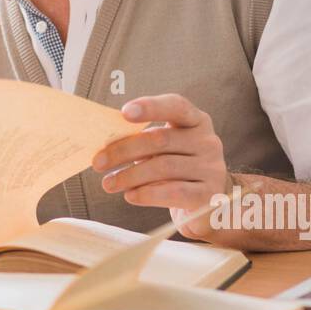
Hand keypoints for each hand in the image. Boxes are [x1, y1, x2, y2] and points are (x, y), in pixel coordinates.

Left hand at [91, 94, 233, 239]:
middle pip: (161, 139)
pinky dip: (147, 194)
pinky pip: (173, 192)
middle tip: (98, 162)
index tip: (124, 112)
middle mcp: (208, 141)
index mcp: (196, 121)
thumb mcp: (165, 149)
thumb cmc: (178, 170)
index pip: (176, 106)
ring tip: (108, 184)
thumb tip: (105, 144)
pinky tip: (130, 195)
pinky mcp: (209, 196)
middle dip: (124, 150)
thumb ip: (145, 140)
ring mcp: (212, 168)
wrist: (207, 203)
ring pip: (164, 167)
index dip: (150, 107)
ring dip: (130, 175)